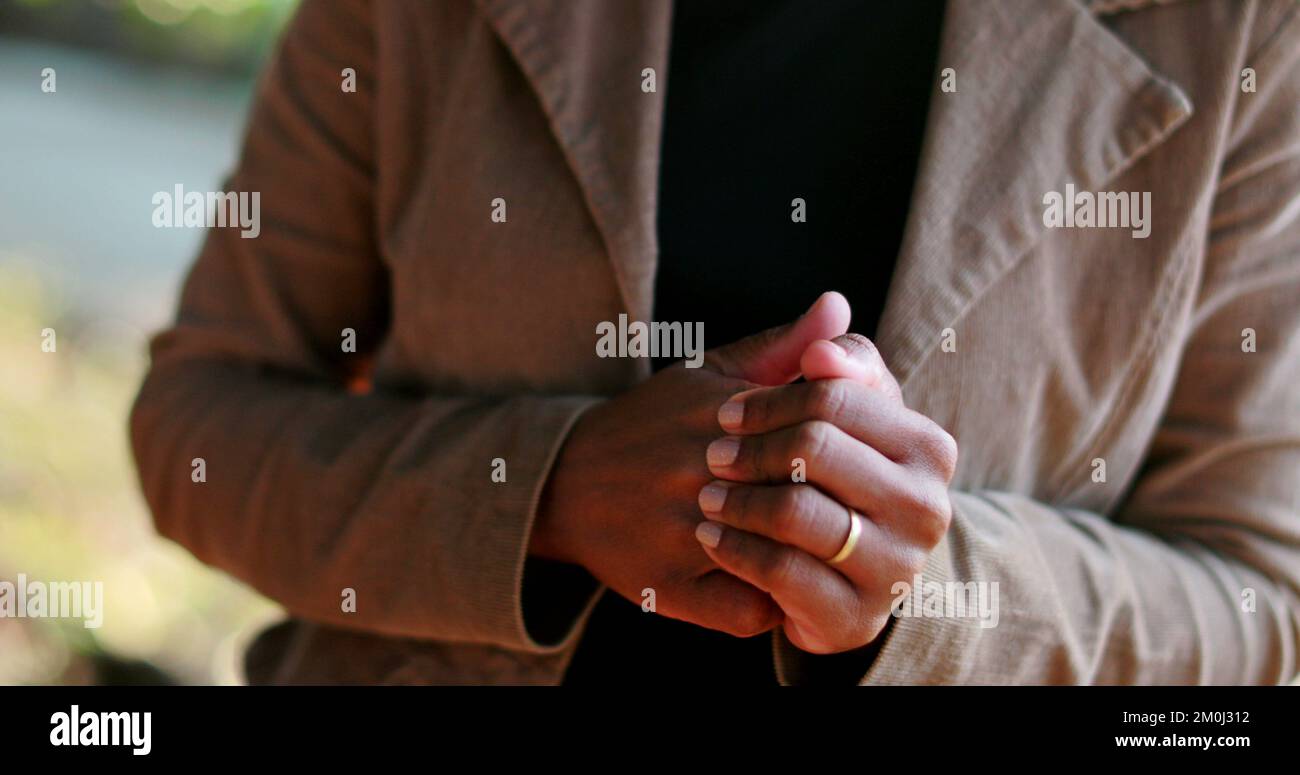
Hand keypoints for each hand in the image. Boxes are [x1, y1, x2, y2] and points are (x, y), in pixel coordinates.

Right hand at [530, 292, 853, 636]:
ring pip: (781, 556)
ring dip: (816, 559)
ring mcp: (680, 534)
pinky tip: (787, 588)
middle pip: (802, 492)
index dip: (849, 449)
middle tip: (869, 515)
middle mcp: (695, 473)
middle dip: (842, 504)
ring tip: (839, 556)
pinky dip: (775, 603)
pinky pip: (747, 608)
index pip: (815, 430)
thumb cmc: (652, 423)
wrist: (565, 481)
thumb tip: (839, 305)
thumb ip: (779, 346)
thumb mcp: (708, 374)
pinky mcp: (668, 587)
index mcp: (715, 416)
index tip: (863, 462)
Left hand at [695, 334, 957, 652]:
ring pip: (799, 513)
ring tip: (707, 498)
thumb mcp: (803, 405)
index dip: (770, 402)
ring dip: (738, 502)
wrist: (798, 571)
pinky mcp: (856, 620)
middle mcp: (927, 508)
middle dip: (751, 450)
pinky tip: (711, 539)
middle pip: (816, 448)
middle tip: (711, 457)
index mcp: (928, 446)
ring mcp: (898, 568)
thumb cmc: (798, 469)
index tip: (728, 412)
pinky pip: (783, 574)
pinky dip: (736, 552)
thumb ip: (818, 353)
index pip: (835, 397)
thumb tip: (832, 306)